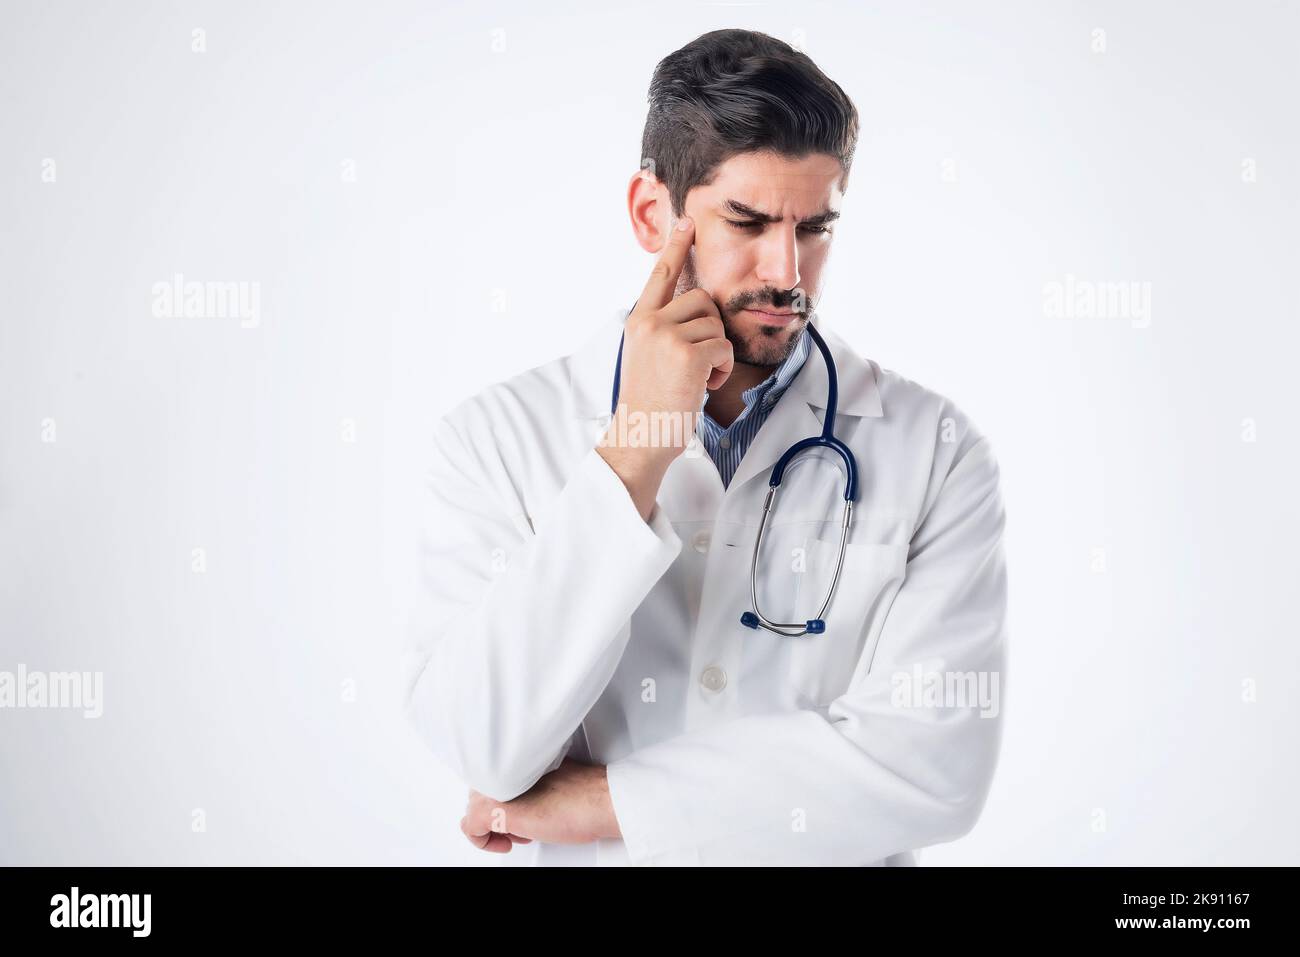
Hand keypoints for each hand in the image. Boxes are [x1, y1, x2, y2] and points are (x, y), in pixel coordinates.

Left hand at [460, 758, 620, 853]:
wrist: (599, 801)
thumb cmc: (586, 793)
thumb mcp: (550, 778)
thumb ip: (528, 779)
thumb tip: (522, 794)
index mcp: (516, 757)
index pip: (491, 774)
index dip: (503, 795)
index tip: (518, 807)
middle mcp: (502, 768)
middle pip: (480, 791)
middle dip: (497, 811)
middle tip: (519, 824)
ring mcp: (495, 788)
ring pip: (474, 808)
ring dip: (494, 825)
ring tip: (520, 832)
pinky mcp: (493, 811)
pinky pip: (470, 828)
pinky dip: (484, 841)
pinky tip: (505, 843)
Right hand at [599, 216, 732, 516]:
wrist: (640, 437)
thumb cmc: (649, 402)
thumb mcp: (647, 355)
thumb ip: (663, 327)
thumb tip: (697, 306)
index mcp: (638, 320)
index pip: (660, 273)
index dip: (676, 246)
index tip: (687, 221)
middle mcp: (650, 322)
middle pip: (702, 300)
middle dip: (710, 328)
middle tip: (697, 361)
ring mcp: (667, 336)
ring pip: (716, 323)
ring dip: (717, 351)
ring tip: (698, 376)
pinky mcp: (688, 354)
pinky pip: (724, 346)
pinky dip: (722, 368)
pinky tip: (705, 385)